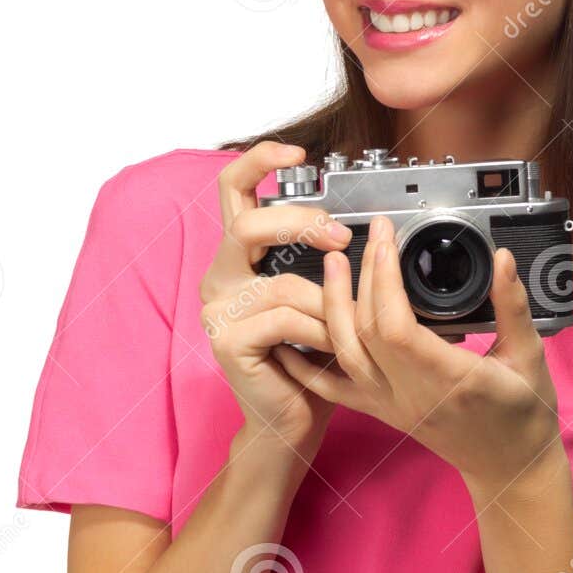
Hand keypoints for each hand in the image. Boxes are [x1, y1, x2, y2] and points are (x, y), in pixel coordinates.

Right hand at [199, 139, 352, 459]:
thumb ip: (319, 259)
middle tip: (340, 240)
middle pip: (249, 222)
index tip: (298, 151)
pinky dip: (317, 333)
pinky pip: (283, 318)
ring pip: (282, 282)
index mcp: (240, 257)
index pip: (234, 189)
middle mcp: (219, 276)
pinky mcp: (226, 340)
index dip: (260, 161)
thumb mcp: (319, 297)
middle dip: (302, 224)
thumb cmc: (309, 360)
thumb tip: (354, 225)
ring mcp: (217, 309)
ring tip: (339, 330)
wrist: (291, 421)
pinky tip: (325, 349)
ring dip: (327, 306)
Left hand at [270, 214, 566, 492]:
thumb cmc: (525, 415)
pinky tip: (289, 337)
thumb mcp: (531, 357)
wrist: (509, 467)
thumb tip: (502, 259)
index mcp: (452, 380)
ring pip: (345, 355)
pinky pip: (334, 389)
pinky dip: (306, 364)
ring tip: (333, 264)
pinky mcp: (382, 411)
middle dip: (362, 277)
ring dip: (332, 306)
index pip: (398, 328)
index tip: (388, 241)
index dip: (384, 280)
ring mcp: (393, 406)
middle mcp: (414, 396)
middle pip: (366, 332)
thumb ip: (513, 306)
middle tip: (370, 236)